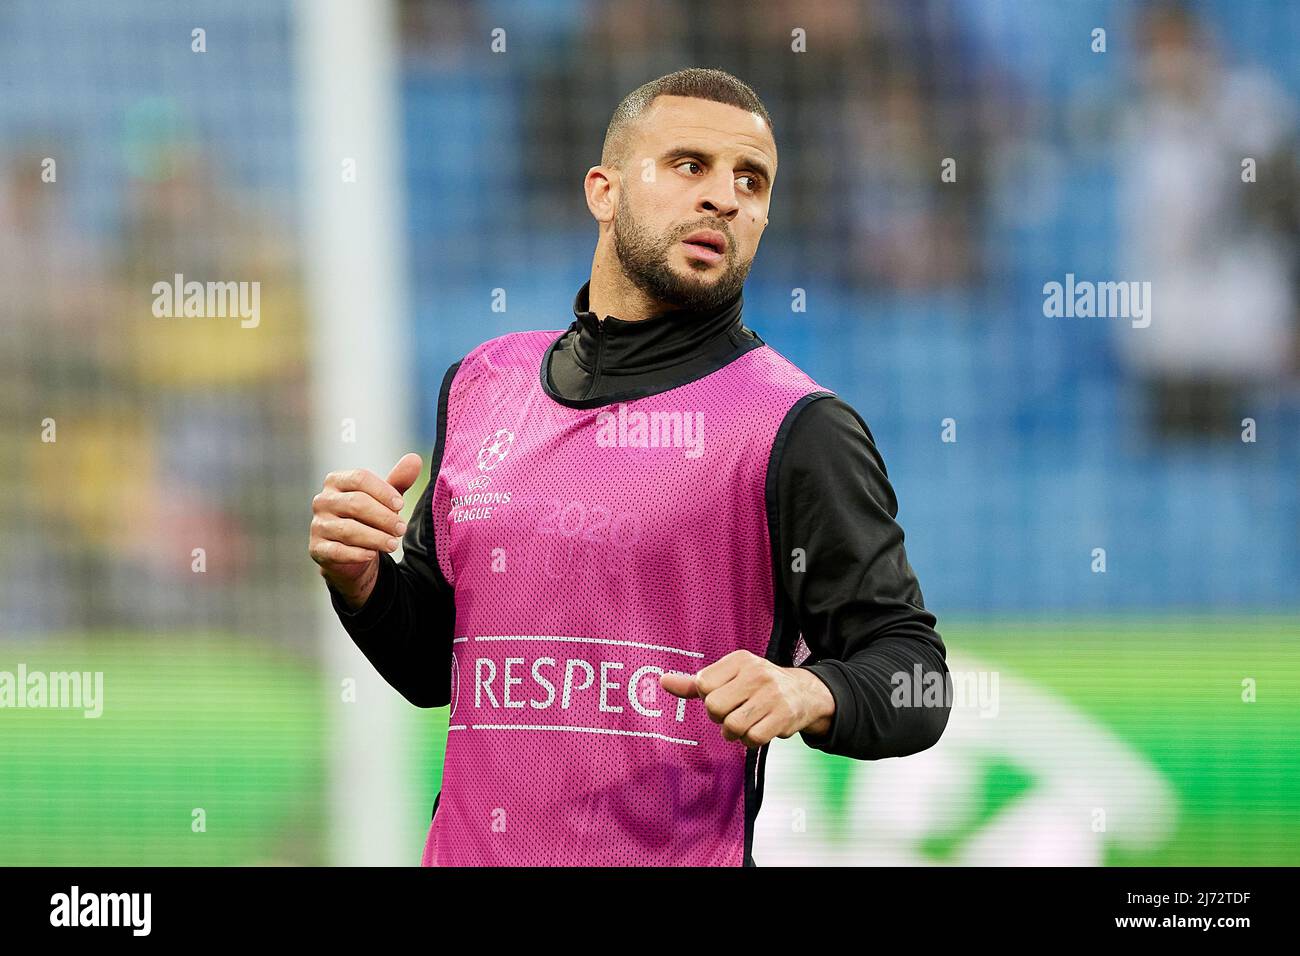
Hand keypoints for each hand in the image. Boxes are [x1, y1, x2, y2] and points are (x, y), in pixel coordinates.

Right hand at [309, 452, 422, 608]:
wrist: (352, 552)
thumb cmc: (369, 518)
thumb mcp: (385, 499)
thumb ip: (398, 480)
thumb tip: (414, 459)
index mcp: (337, 481)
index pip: (359, 478)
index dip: (383, 491)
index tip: (401, 504)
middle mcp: (323, 500)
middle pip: (356, 503)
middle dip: (383, 517)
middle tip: (401, 529)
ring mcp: (318, 525)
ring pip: (348, 529)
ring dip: (375, 538)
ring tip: (393, 544)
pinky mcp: (317, 548)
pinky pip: (337, 551)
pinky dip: (357, 554)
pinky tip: (372, 554)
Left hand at [660, 649, 834, 747]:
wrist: (804, 693)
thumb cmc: (757, 686)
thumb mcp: (728, 677)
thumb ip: (693, 684)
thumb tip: (662, 681)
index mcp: (739, 660)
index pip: (703, 684)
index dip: (708, 697)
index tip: (723, 696)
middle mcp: (756, 673)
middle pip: (714, 707)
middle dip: (719, 717)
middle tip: (733, 713)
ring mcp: (771, 695)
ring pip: (732, 725)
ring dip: (734, 732)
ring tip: (744, 723)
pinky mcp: (783, 716)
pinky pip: (752, 739)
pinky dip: (750, 741)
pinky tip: (758, 731)